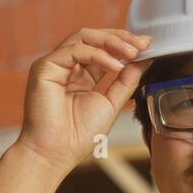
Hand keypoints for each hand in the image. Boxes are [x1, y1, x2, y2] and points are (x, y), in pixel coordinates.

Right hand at [14, 28, 152, 171]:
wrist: (56, 154)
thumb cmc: (78, 136)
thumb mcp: (111, 104)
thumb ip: (126, 82)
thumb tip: (144, 61)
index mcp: (81, 74)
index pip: (103, 49)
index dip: (124, 44)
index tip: (148, 45)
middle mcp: (66, 66)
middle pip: (93, 37)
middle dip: (121, 38)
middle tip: (143, 44)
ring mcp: (54, 65)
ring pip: (84, 37)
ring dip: (112, 42)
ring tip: (133, 53)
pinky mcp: (44, 67)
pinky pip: (75, 50)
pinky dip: (99, 55)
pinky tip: (116, 66)